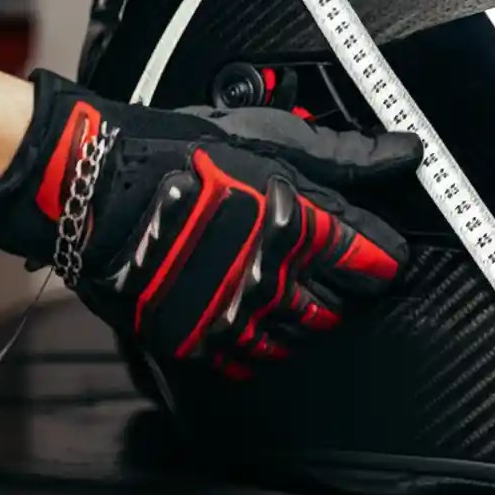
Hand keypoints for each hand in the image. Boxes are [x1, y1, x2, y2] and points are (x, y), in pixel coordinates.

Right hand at [0, 70, 421, 379]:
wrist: (91, 186)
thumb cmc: (172, 152)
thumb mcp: (268, 136)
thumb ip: (345, 154)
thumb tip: (403, 152)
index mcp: (296, 224)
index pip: (373, 261)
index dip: (384, 257)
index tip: (383, 253)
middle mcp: (271, 276)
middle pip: (342, 304)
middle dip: (345, 285)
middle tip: (328, 262)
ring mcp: (232, 313)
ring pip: (300, 334)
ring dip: (305, 313)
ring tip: (286, 281)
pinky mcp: (196, 337)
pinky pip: (250, 358)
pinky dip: (259, 340)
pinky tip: (251, 310)